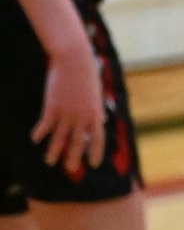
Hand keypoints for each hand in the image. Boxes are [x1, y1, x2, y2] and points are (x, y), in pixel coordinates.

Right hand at [33, 45, 105, 177]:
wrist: (75, 59)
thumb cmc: (88, 75)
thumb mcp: (97, 94)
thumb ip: (98, 110)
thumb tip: (101, 121)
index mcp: (96, 113)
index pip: (98, 139)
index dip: (96, 153)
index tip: (94, 165)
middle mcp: (82, 116)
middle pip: (78, 143)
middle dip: (73, 158)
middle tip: (70, 170)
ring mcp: (67, 113)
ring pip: (59, 138)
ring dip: (54, 152)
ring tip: (50, 162)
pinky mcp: (52, 107)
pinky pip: (45, 125)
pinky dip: (39, 133)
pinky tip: (35, 140)